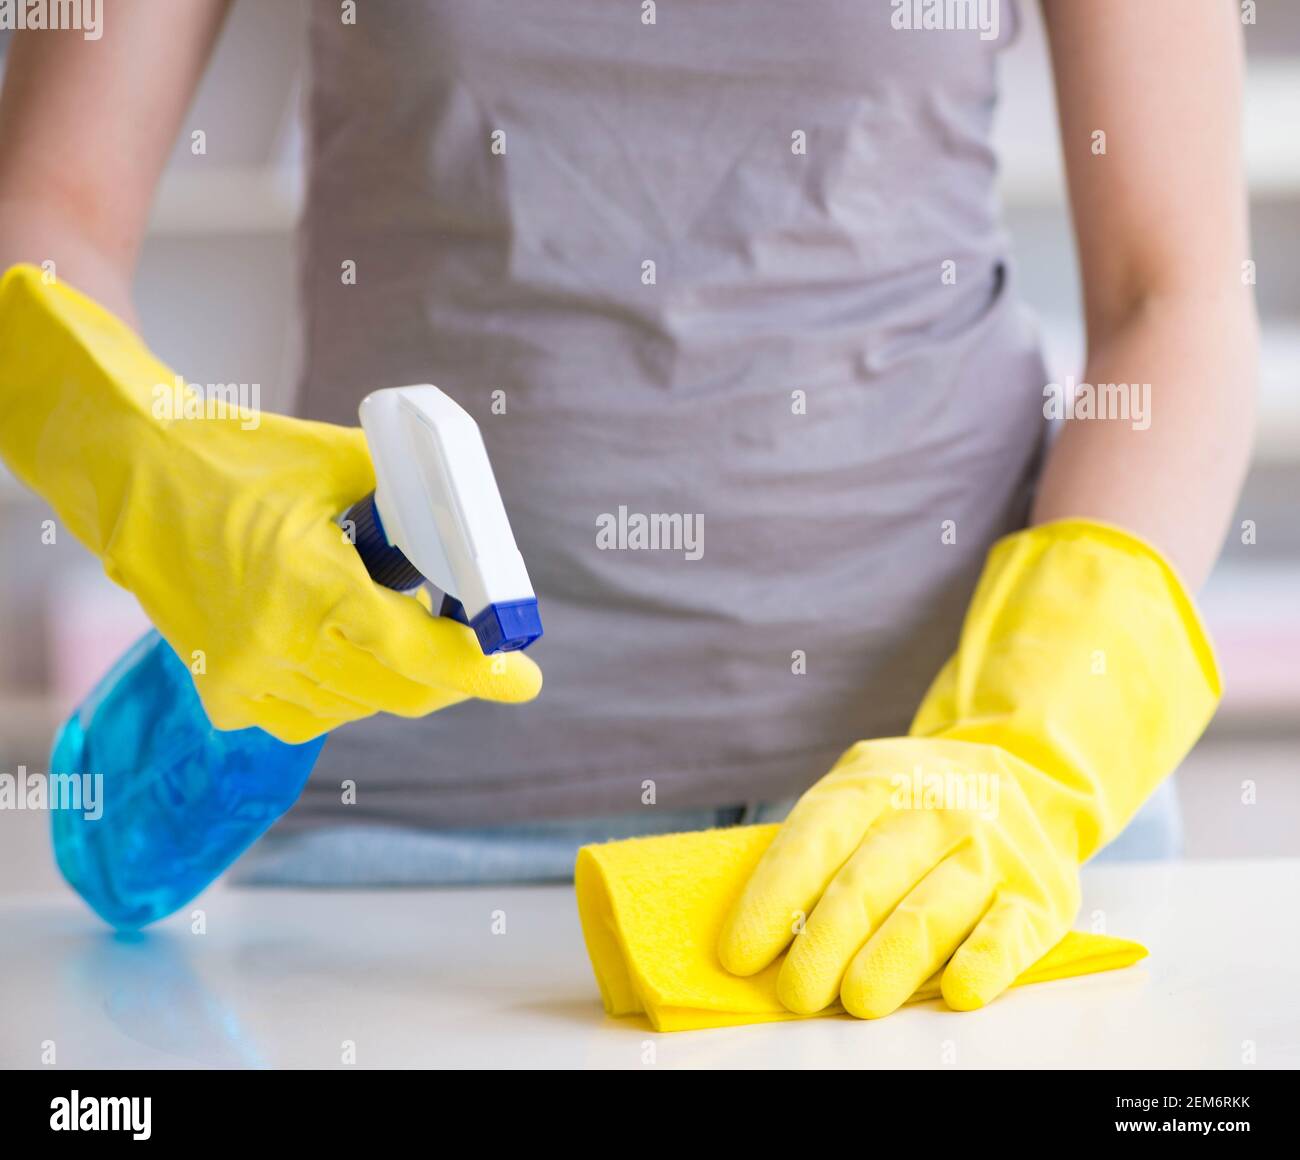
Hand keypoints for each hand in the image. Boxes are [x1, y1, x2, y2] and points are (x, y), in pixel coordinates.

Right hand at [0, 265, 540, 741]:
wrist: (131, 476)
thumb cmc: (237, 458)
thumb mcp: (342, 462)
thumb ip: (410, 498)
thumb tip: (467, 531)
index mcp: (315, 587)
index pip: (420, 653)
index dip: (481, 671)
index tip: (523, 677)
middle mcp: (278, 645)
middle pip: (398, 691)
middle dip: (448, 676)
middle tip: (477, 656)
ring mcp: (244, 676)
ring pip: (355, 707)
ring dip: (391, 679)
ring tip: (399, 630)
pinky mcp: (219, 691)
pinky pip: (307, 715)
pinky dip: (340, 691)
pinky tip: (343, 650)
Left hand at [718, 737, 1082, 1017]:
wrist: (1028, 769)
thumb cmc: (914, 800)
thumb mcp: (861, 789)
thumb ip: (818, 845)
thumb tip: (757, 939)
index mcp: (874, 783)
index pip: (813, 840)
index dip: (772, 899)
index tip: (740, 955)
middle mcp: (934, 811)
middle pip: (867, 882)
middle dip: (824, 943)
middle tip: (795, 994)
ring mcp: (990, 851)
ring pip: (931, 912)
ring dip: (890, 960)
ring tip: (856, 1001)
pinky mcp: (1038, 896)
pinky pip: (1009, 933)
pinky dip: (985, 962)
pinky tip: (958, 991)